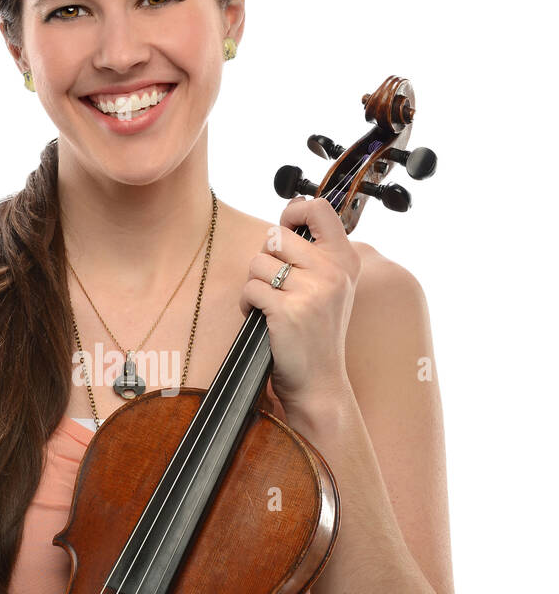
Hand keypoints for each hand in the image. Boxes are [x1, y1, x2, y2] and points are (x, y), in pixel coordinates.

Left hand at [239, 195, 360, 417]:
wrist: (319, 383)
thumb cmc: (317, 334)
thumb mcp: (332, 289)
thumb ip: (316, 256)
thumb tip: (285, 221)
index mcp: (345, 261)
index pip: (319, 209)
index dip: (293, 211)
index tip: (285, 227)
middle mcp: (333, 272)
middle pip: (275, 236)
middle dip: (264, 259)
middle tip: (274, 284)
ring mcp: (312, 291)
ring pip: (258, 263)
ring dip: (254, 284)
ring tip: (269, 304)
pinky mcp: (287, 311)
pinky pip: (250, 289)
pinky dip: (247, 304)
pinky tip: (261, 318)